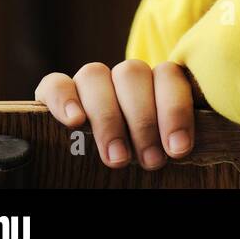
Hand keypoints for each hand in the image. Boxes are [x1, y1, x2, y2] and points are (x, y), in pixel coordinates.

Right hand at [35, 60, 195, 169]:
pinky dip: (64, 99)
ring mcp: (89, 81)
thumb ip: (173, 136)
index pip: (168, 75)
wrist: (105, 163)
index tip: (178, 148)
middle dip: (143, 121)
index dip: (175, 109)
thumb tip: (185, 146)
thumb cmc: (144, 155)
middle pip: (132, 74)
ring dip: (107, 117)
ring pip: (94, 75)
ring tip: (117, 158)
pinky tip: (75, 122)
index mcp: (155, 81)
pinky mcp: (53, 92)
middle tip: (151, 160)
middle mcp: (124, 76)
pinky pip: (55, 83)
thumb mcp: (162, 144)